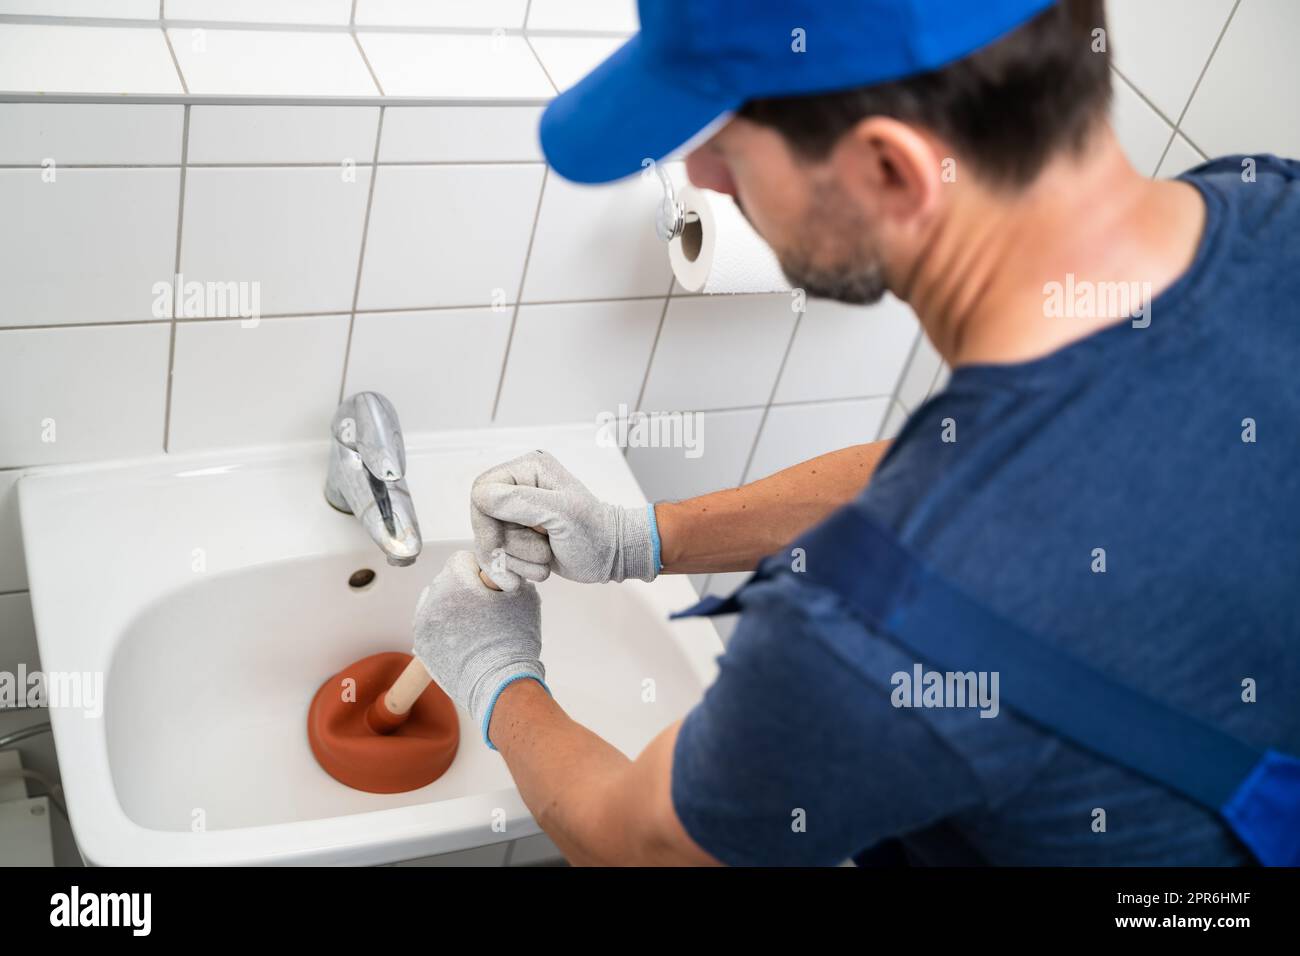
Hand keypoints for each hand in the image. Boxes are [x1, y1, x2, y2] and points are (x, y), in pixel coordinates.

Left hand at [412, 550, 546, 747]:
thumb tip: (503, 573)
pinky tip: (462, 639)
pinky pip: (431, 627)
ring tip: (472, 624)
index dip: (480, 569)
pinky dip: (443, 629)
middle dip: (463, 588)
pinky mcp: (422, 646)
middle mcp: (433, 597)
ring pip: (435, 603)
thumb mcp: (522, 596)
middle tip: (484, 605)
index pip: (462, 559)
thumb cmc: (513, 639)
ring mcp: (424, 623)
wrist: (499, 684)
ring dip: (451, 607)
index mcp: (455, 580)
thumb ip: (508, 576)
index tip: (490, 584)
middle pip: (447, 581)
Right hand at [470, 450, 658, 590]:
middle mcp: (518, 487)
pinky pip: (499, 558)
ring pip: (490, 543)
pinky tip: (541, 569)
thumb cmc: (595, 532)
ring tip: (548, 558)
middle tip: (538, 557)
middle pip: (481, 521)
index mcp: (527, 469)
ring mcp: (516, 514)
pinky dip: (518, 570)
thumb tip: (482, 497)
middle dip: (505, 547)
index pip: (481, 492)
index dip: (486, 521)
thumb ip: (522, 501)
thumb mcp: (563, 512)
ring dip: (518, 561)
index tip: (501, 544)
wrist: (611, 556)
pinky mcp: (517, 536)